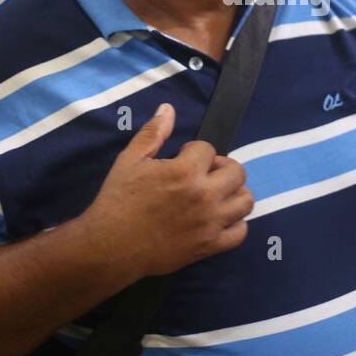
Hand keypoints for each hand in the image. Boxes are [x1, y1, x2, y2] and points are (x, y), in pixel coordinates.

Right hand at [84, 103, 252, 278]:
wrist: (109, 246)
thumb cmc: (118, 200)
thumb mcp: (130, 160)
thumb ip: (153, 133)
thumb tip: (169, 109)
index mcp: (185, 172)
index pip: (209, 149)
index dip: (194, 151)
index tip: (180, 159)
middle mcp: (204, 196)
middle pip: (237, 172)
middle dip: (221, 167)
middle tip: (202, 173)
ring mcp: (210, 223)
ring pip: (245, 201)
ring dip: (234, 192)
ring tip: (215, 193)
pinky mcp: (209, 246)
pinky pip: (240, 232)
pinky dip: (235, 223)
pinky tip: (219, 217)